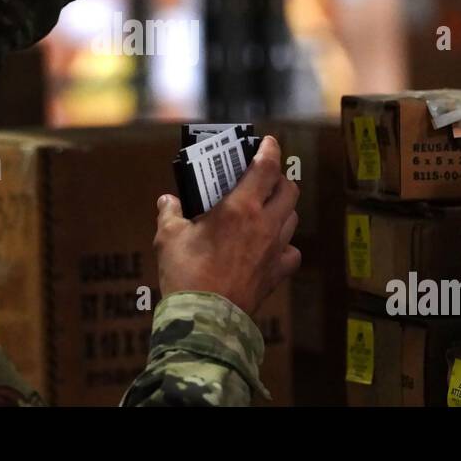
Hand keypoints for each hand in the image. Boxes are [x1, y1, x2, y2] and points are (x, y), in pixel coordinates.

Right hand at [154, 136, 301, 314]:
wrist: (205, 318)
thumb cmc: (187, 274)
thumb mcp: (168, 237)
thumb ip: (170, 213)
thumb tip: (167, 201)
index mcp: (240, 208)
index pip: (266, 167)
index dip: (269, 149)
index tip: (268, 141)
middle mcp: (265, 224)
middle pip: (288, 189)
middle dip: (279, 178)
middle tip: (264, 176)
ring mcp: (275, 250)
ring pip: (292, 218)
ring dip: (283, 208)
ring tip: (266, 208)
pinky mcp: (277, 273)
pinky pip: (291, 253)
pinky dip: (285, 246)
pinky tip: (271, 247)